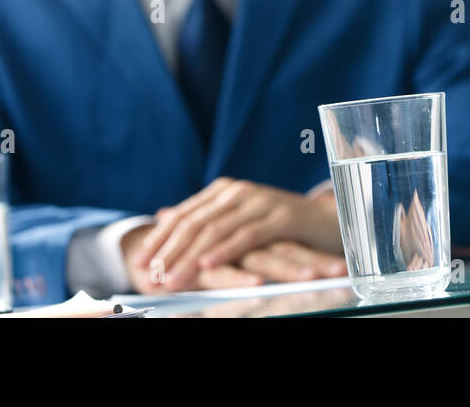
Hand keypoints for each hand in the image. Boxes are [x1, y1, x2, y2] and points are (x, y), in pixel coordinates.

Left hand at [133, 178, 343, 287]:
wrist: (329, 223)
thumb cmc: (281, 227)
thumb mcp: (238, 222)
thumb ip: (204, 218)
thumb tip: (162, 215)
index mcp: (224, 191)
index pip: (183, 215)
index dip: (160, 239)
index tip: (140, 263)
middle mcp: (238, 191)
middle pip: (194, 222)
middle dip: (169, 251)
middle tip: (150, 276)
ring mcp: (259, 201)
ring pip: (216, 230)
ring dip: (190, 257)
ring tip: (172, 278)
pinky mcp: (281, 217)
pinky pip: (246, 236)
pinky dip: (224, 251)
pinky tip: (208, 266)